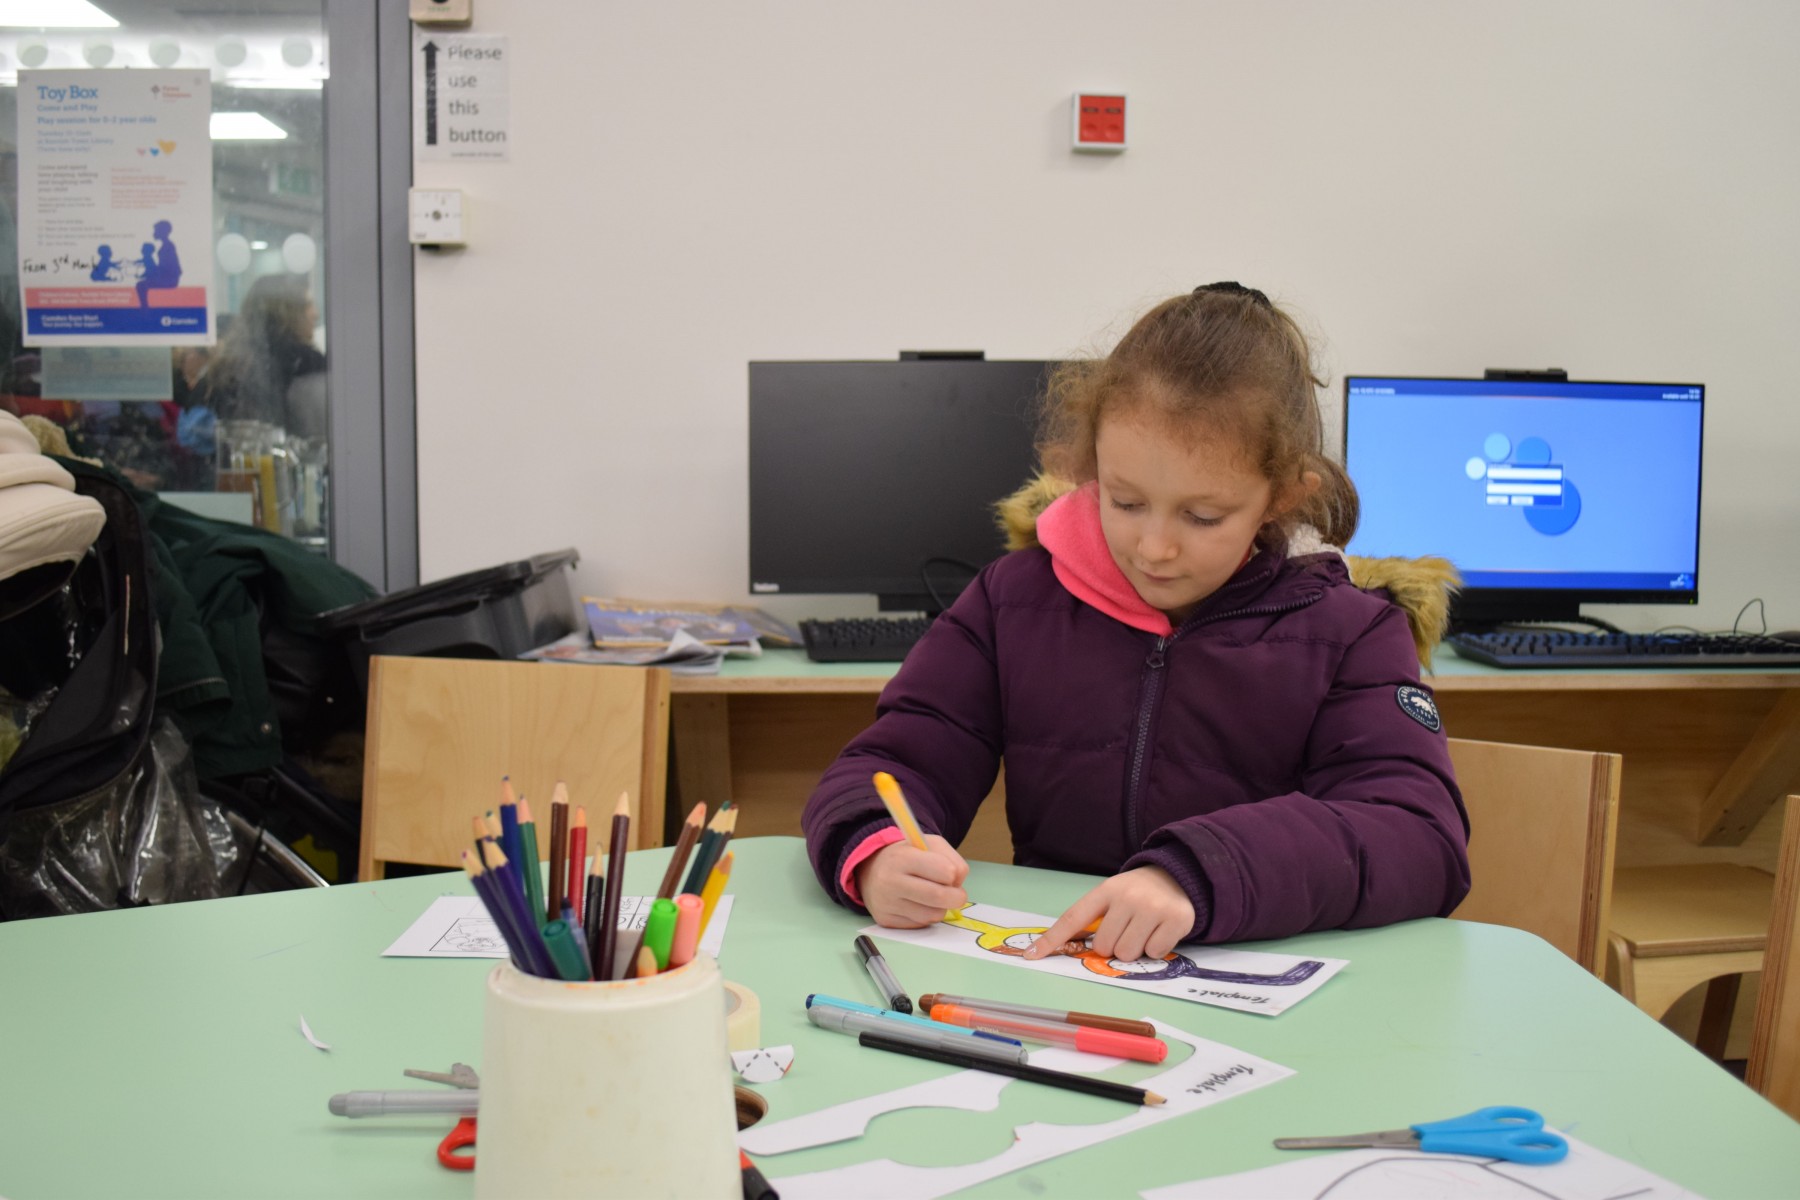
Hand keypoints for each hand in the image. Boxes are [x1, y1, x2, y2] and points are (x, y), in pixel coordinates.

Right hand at [856, 834, 968, 927]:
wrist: (871, 869)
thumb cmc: (907, 855)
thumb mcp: (929, 844)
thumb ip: (952, 859)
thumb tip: (957, 886)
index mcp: (902, 857)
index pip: (944, 871)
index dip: (953, 874)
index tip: (951, 874)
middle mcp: (890, 881)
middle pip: (938, 897)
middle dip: (956, 897)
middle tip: (958, 895)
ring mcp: (886, 903)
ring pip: (932, 915)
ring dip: (940, 907)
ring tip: (932, 896)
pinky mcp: (886, 920)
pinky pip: (920, 924)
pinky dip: (926, 915)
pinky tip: (918, 904)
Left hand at [1022, 866, 1194, 962]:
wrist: (1178, 876)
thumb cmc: (1137, 893)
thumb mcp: (1113, 895)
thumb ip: (1094, 918)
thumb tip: (1067, 948)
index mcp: (1106, 890)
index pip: (1074, 918)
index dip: (1052, 939)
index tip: (1031, 955)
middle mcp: (1128, 896)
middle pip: (1105, 946)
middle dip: (1113, 945)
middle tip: (1126, 929)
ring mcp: (1153, 907)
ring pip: (1128, 954)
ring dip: (1135, 949)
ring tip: (1143, 929)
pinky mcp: (1176, 920)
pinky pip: (1155, 954)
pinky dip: (1156, 948)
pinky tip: (1160, 930)